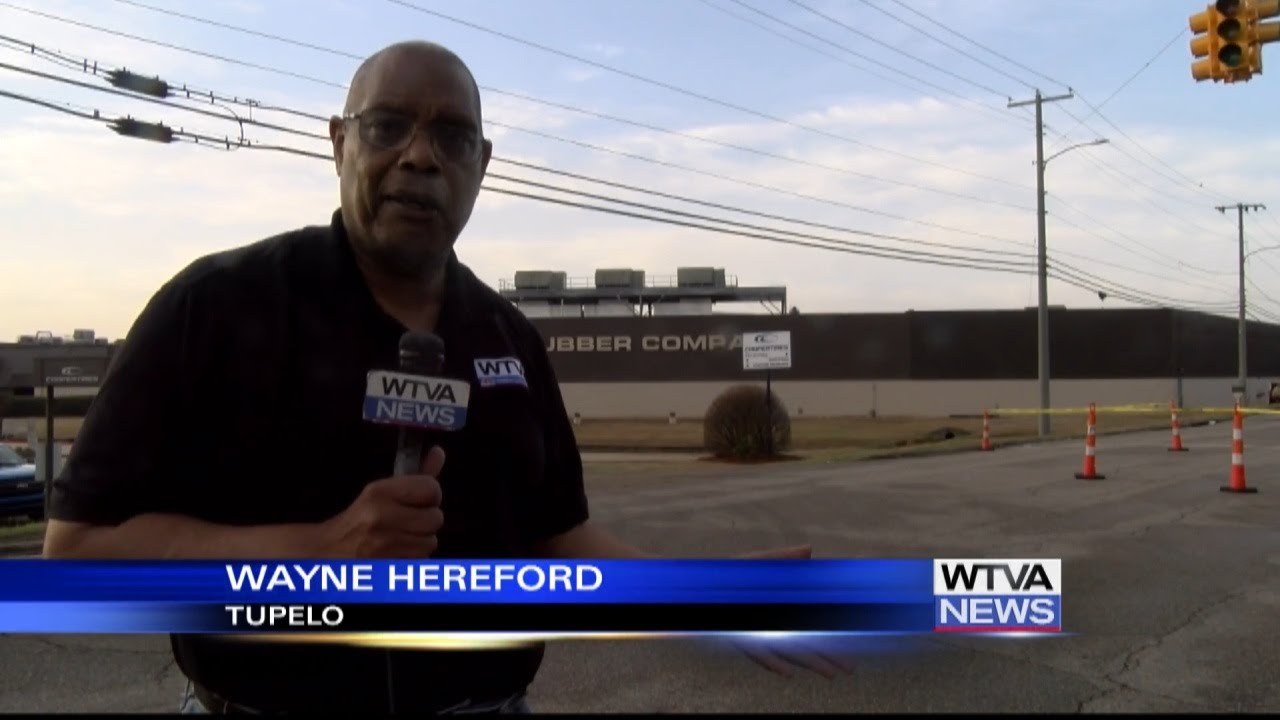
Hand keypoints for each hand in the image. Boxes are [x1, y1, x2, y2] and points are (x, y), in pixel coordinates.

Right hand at [319, 446, 445, 557]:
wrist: (327, 553)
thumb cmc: (358, 520)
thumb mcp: (380, 492)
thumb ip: (416, 475)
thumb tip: (439, 452)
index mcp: (379, 493)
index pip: (431, 488)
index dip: (430, 494)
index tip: (419, 499)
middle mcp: (382, 518)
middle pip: (436, 518)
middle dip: (426, 519)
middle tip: (408, 520)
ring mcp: (385, 546)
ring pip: (430, 541)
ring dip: (421, 540)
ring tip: (400, 537)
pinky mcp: (388, 568)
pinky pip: (421, 560)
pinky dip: (414, 557)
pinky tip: (397, 552)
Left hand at [730, 543, 853, 677]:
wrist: (700, 584)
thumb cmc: (731, 574)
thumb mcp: (761, 561)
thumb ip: (784, 557)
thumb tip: (809, 550)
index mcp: (781, 611)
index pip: (811, 627)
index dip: (831, 637)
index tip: (851, 646)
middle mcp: (771, 626)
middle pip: (805, 644)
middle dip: (829, 656)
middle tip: (850, 667)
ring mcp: (756, 633)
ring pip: (787, 652)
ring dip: (809, 663)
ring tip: (830, 673)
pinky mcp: (739, 636)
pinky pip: (757, 652)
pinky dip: (773, 661)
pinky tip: (788, 672)